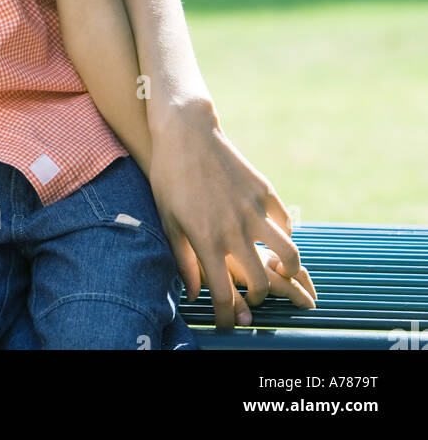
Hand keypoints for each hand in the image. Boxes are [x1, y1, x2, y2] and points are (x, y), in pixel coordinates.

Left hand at [148, 102, 304, 327]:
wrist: (186, 132)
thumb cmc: (169, 177)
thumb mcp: (168, 220)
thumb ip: (183, 260)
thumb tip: (195, 293)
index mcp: (207, 239)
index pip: (223, 295)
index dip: (226, 317)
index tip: (226, 323)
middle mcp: (234, 228)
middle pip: (260, 282)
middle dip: (257, 298)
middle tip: (250, 297)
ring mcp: (253, 208)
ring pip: (288, 254)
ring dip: (286, 270)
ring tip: (279, 273)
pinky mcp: (264, 190)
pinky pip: (285, 222)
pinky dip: (284, 235)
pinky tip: (275, 237)